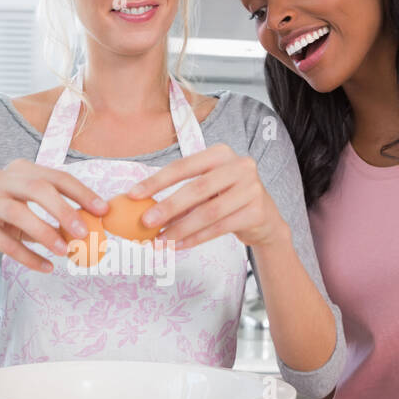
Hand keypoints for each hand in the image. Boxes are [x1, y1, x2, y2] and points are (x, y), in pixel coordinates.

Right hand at [0, 158, 108, 271]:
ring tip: (65, 252)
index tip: (103, 210)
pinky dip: (27, 256)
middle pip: (37, 188)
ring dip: (45, 234)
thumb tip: (90, 228)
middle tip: (84, 233)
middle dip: (64, 210)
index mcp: (19, 170)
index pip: (56, 176)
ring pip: (18, 213)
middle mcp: (0, 179)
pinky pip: (4, 242)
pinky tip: (46, 267)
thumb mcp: (26, 211)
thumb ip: (53, 215)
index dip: (82, 192)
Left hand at [127, 143, 287, 248]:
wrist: (264, 218)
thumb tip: (142, 208)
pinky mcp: (256, 212)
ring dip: (180, 228)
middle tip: (145, 222)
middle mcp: (239, 166)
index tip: (133, 195)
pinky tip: (178, 245)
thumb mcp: (207, 189)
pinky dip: (195, 239)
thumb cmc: (227, 199)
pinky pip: (219, 228)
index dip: (156, 181)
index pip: (184, 166)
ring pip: (208, 212)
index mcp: (221, 153)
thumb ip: (180, 194)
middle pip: (197, 189)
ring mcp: (251, 189)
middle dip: (168, 207)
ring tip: (160, 241)